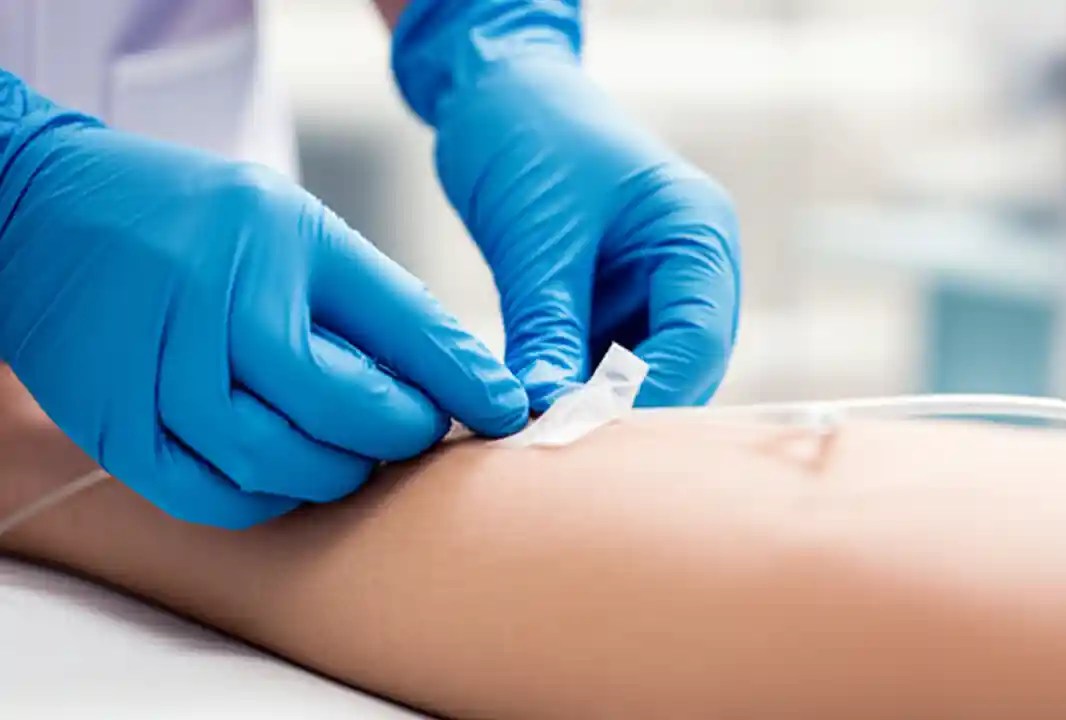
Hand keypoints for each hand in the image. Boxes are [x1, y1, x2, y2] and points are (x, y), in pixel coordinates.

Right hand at [0, 76, 527, 527]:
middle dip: (401, 431)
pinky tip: (286, 468)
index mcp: (279, 245)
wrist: (40, 208)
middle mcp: (221, 310)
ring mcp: (161, 376)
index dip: (468, 382)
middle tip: (412, 424)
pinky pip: (216, 498)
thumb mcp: (296, 224)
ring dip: (340, 470)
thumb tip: (458, 377)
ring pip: (285, 467)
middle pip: (349, 415)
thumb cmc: (190, 214)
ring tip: (350, 444)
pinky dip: (268, 497)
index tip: (508, 409)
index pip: (404, 333)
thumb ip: (374, 301)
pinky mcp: (119, 428)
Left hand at [393, 4, 740, 410]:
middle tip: (561, 448)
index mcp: (698, 234)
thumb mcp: (538, 236)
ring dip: (593, 405)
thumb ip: (547, 326)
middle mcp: (687, 267)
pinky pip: (597, 361)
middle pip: (681, 365)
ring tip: (540, 438)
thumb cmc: (529, 134)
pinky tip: (530, 412)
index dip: (654, 395)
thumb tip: (544, 410)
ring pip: (639, 372)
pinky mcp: (607, 301)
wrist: (493, 89)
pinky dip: (568, 386)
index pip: (699, 337)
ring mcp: (649, 287)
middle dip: (625, 409)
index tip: (592, 436)